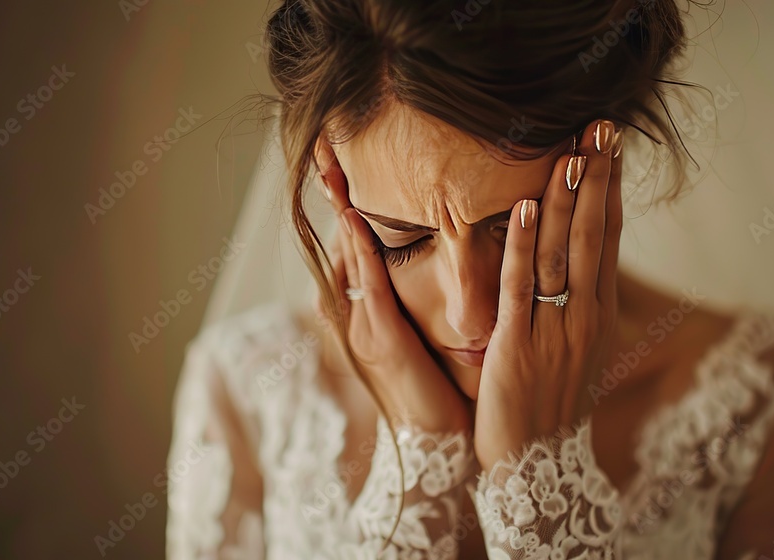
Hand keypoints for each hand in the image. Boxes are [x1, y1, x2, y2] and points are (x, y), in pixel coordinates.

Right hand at [314, 140, 472, 434]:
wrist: (440, 443)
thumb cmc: (442, 385)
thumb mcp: (431, 331)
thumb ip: (428, 294)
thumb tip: (448, 253)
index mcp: (376, 309)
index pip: (361, 244)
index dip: (350, 200)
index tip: (344, 157)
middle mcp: (363, 313)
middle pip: (345, 242)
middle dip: (335, 195)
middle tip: (325, 147)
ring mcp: (367, 327)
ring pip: (350, 257)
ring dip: (339, 212)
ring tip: (329, 168)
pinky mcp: (382, 343)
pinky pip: (369, 290)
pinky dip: (360, 255)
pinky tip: (355, 224)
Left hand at [473, 119, 623, 468]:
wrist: (535, 465)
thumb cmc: (550, 404)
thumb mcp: (575, 350)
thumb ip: (577, 304)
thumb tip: (578, 263)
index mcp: (598, 314)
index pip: (607, 239)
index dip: (610, 190)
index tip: (610, 146)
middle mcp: (584, 316)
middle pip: (591, 236)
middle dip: (595, 180)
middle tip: (600, 127)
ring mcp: (553, 330)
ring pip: (559, 254)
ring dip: (563, 201)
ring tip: (570, 152)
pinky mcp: (517, 346)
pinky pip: (519, 288)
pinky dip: (519, 248)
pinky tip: (520, 210)